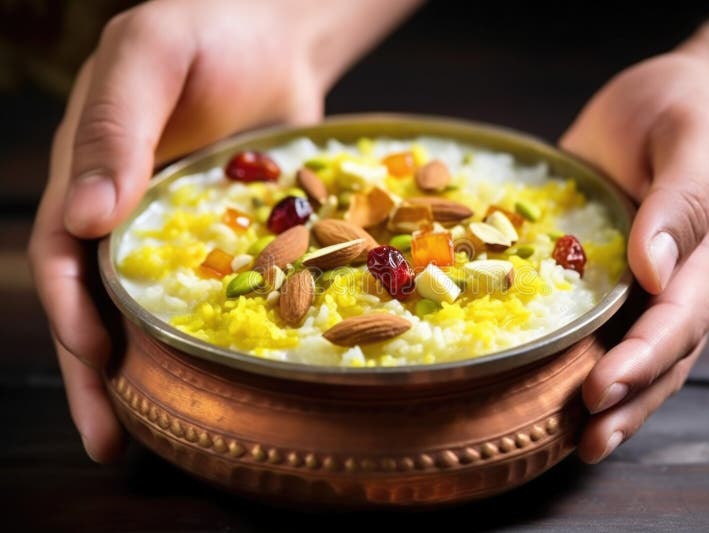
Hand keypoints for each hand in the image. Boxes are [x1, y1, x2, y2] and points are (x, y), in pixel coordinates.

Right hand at [27, 0, 397, 461]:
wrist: (278, 39)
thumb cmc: (207, 32)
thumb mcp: (150, 58)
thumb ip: (114, 129)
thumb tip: (83, 218)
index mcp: (90, 173)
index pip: (62, 255)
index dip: (69, 310)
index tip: (94, 357)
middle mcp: (126, 212)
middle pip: (98, 302)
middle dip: (97, 371)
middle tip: (111, 438)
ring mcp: (179, 231)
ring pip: (153, 312)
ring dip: (149, 372)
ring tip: (156, 433)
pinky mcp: (231, 239)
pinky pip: (215, 297)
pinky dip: (210, 340)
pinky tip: (222, 381)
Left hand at [560, 52, 708, 462]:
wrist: (685, 93)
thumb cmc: (692, 107)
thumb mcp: (692, 138)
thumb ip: (679, 201)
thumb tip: (653, 270)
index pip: (679, 317)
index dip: (641, 357)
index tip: (600, 388)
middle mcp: (686, 280)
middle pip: (665, 355)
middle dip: (629, 399)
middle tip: (588, 441)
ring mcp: (653, 281)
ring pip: (638, 351)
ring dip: (616, 399)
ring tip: (580, 443)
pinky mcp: (617, 271)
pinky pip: (606, 323)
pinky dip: (586, 357)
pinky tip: (555, 387)